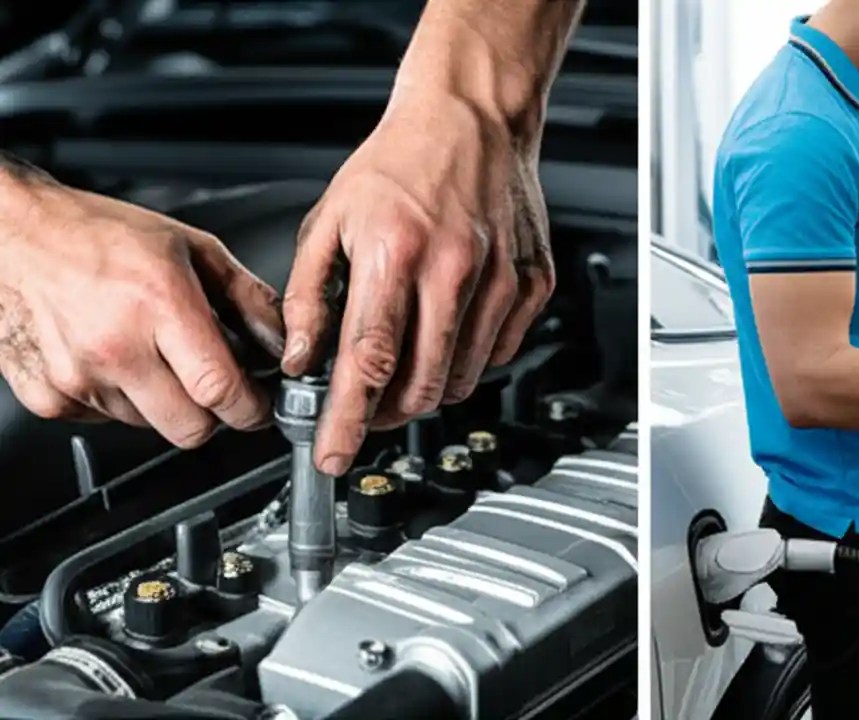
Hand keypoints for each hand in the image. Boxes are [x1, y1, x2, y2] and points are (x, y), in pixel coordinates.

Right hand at [0, 179, 284, 446]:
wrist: (8, 235)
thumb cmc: (94, 234)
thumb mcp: (189, 248)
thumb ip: (247, 297)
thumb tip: (282, 341)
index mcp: (158, 303)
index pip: (220, 389)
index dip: (252, 408)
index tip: (260, 406)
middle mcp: (115, 346)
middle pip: (190, 428)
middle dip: (214, 415)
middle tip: (214, 387)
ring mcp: (76, 377)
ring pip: (149, 426)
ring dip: (164, 403)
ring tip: (152, 355)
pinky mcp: (48, 397)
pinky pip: (105, 421)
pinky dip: (120, 400)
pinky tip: (115, 360)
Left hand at [282, 97, 553, 475]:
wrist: (473, 117)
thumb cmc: (401, 161)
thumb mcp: (330, 218)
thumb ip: (308, 293)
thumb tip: (300, 357)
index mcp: (397, 251)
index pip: (369, 359)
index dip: (349, 418)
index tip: (334, 452)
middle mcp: (455, 268)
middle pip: (423, 384)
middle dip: (388, 416)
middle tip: (366, 414)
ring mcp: (501, 279)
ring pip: (464, 378)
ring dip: (428, 392)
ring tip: (403, 371)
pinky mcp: (532, 283)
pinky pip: (500, 352)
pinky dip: (469, 361)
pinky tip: (446, 336)